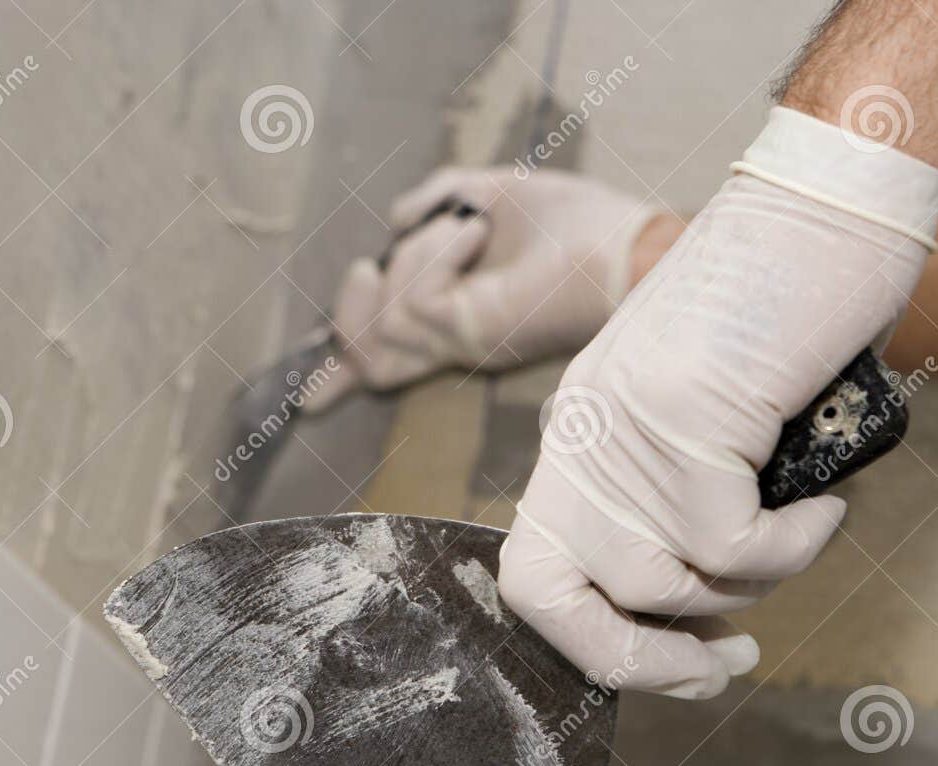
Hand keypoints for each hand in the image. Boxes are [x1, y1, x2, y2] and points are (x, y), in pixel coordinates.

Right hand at [330, 167, 664, 392]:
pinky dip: (433, 254)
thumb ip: (441, 198)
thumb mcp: (495, 193)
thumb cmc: (581, 224)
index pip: (389, 361)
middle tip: (368, 268)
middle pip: (367, 357)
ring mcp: (463, 343)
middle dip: (350, 310)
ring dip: (411, 260)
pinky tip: (475, 235)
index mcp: (459, 319)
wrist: (630, 248)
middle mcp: (456, 342)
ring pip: (382, 322)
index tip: (306, 399)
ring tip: (464, 233)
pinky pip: (413, 302)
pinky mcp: (474, 334)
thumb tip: (393, 220)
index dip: (341, 378)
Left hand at [498, 107, 937, 697]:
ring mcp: (626, 426)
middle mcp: (582, 434)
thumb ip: (679, 488)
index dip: (593, 644)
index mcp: (577, 433)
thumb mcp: (707, 408)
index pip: (531, 579)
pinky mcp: (687, 417)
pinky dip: (796, 545)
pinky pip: (735, 548)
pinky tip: (827, 503)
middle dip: (651, 662)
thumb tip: (700, 595)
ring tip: (799, 526)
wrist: (830, 198)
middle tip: (726, 663)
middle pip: (572, 603)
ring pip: (665, 584)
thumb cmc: (789, 302)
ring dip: (749, 585)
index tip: (673, 658)